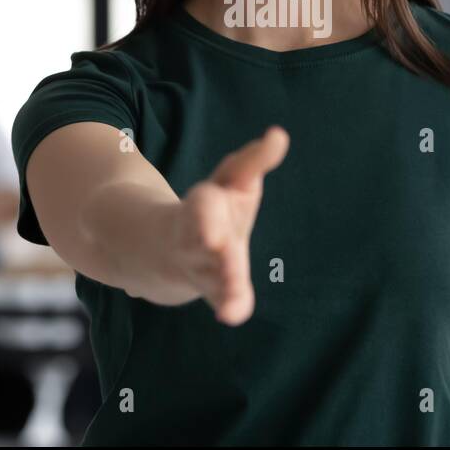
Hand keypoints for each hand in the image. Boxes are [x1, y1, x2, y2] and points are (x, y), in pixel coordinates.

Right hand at [164, 126, 289, 325]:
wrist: (170, 247)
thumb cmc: (214, 206)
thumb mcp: (231, 178)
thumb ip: (253, 160)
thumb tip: (279, 134)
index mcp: (202, 207)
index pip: (203, 209)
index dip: (206, 218)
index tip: (211, 234)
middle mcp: (199, 240)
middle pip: (206, 247)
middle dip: (214, 251)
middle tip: (216, 248)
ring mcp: (205, 268)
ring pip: (214, 279)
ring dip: (225, 287)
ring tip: (235, 308)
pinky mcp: (217, 288)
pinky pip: (224, 298)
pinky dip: (231, 305)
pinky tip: (236, 315)